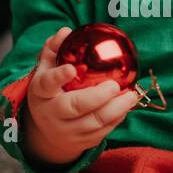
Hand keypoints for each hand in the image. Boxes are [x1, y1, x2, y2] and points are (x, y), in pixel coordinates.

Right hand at [21, 26, 139, 166]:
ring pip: (94, 122)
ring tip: (131, 95)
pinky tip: (126, 106)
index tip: (72, 69)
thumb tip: (66, 31)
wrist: (45, 132)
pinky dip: (117, 119)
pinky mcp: (82, 142)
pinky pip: (103, 132)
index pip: (47, 84)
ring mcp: (67, 131)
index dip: (59, 77)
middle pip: (75, 107)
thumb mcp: (44, 71)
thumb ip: (53, 50)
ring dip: (116, 109)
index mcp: (41, 93)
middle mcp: (52, 114)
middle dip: (98, 96)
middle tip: (114, 85)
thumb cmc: (49, 93)